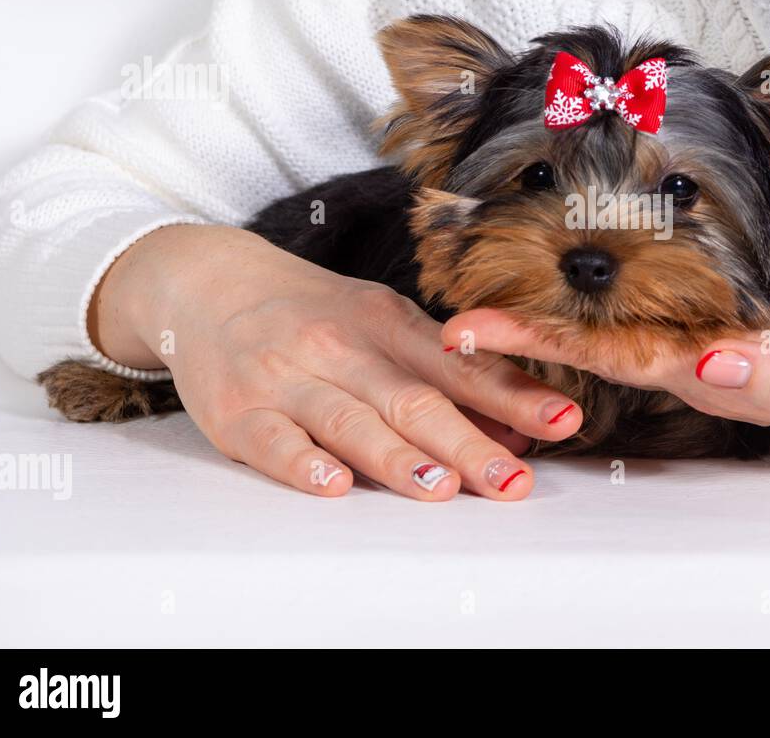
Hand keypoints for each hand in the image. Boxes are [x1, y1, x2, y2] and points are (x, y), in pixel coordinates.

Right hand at [88, 225, 583, 499]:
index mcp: (386, 323)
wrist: (208, 283)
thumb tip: (519, 426)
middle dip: (469, 443)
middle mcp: (341, 348)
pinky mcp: (239, 413)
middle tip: (514, 480)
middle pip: (413, 401)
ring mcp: (288, 379)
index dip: (513, 396)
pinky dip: (303, 463)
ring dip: (397, 457)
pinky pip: (274, 442)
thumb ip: (446, 374)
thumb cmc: (313, 313)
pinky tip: (333, 484)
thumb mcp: (382, 324)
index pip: (460, 366)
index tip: (562, 421)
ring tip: (441, 486)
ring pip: (350, 422)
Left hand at [441, 309, 769, 457]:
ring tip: (496, 310)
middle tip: (452, 321)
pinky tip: (589, 301)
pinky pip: (670, 323)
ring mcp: (725, 354)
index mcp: (723, 376)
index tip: (475, 334)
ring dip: (558, 325)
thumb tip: (706, 363)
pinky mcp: (748, 335)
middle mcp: (711, 367)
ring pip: (625, 337)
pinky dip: (617, 311)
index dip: (541, 345)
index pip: (612, 359)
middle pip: (599, 351)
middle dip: (525, 337)